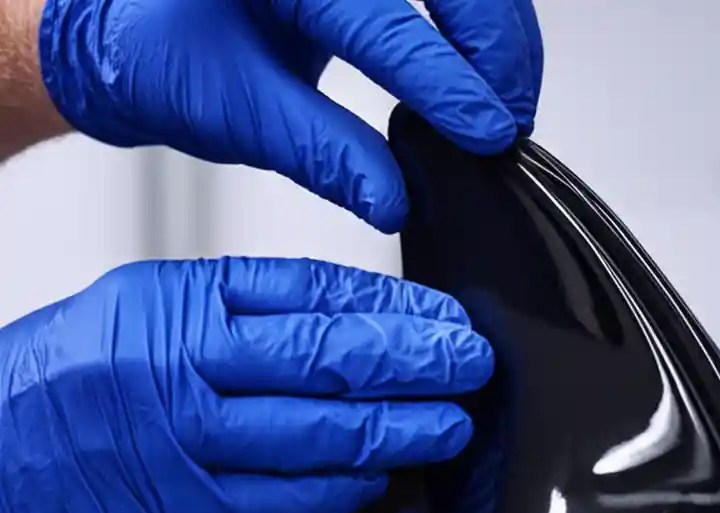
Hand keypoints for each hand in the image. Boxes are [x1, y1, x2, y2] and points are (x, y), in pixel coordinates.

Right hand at [0, 257, 493, 512]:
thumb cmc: (53, 378)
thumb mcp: (140, 306)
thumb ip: (235, 311)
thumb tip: (339, 317)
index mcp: (179, 301)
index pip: (312, 291)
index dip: (391, 304)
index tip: (439, 312)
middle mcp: (187, 365)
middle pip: (329, 355)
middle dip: (416, 360)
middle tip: (469, 362)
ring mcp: (190, 439)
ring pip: (320, 430)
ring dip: (398, 428)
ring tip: (448, 422)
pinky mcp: (188, 505)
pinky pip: (286, 496)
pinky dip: (342, 486)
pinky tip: (380, 475)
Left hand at [37, 0, 543, 230]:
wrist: (123, 29)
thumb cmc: (152, 53)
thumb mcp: (227, 110)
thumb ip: (319, 152)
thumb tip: (392, 196)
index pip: (383, 21)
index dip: (446, 82)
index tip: (487, 133)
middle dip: (495, 46)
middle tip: (507, 120)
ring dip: (498, 33)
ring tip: (504, 102)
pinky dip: (478, 23)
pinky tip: (483, 69)